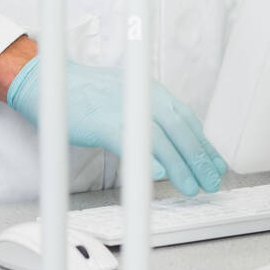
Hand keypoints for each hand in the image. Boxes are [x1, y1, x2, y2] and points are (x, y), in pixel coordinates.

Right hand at [7, 57, 227, 196]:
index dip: (204, 144)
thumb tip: (167, 144)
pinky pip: (133, 144)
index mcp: (151, 90)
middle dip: (200, 158)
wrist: (53, 82)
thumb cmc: (87, 93)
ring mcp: (126, 109)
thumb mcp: (127, 97)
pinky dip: (149, 161)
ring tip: (193, 187)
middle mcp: (144, 97)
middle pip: (181, 130)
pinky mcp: (107, 124)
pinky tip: (158, 176)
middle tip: (213, 181)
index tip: (216, 163)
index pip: (186, 119)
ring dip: (181, 166)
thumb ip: (148, 117)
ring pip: (163, 140)